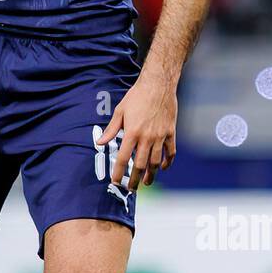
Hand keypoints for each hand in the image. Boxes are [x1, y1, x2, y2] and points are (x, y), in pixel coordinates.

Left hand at [97, 74, 177, 191]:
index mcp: (132, 132)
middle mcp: (147, 137)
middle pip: (140, 164)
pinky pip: (171, 152)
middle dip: (135, 179)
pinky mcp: (171, 132)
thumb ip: (111, 129)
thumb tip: (100, 142)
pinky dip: (167, 162)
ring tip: (146, 182)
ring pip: (156, 161)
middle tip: (131, 188)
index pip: (123, 158)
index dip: (119, 172)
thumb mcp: (120, 111)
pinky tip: (162, 168)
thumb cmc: (137, 96)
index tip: (116, 181)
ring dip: (151, 175)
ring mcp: (161, 136)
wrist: (158, 84)